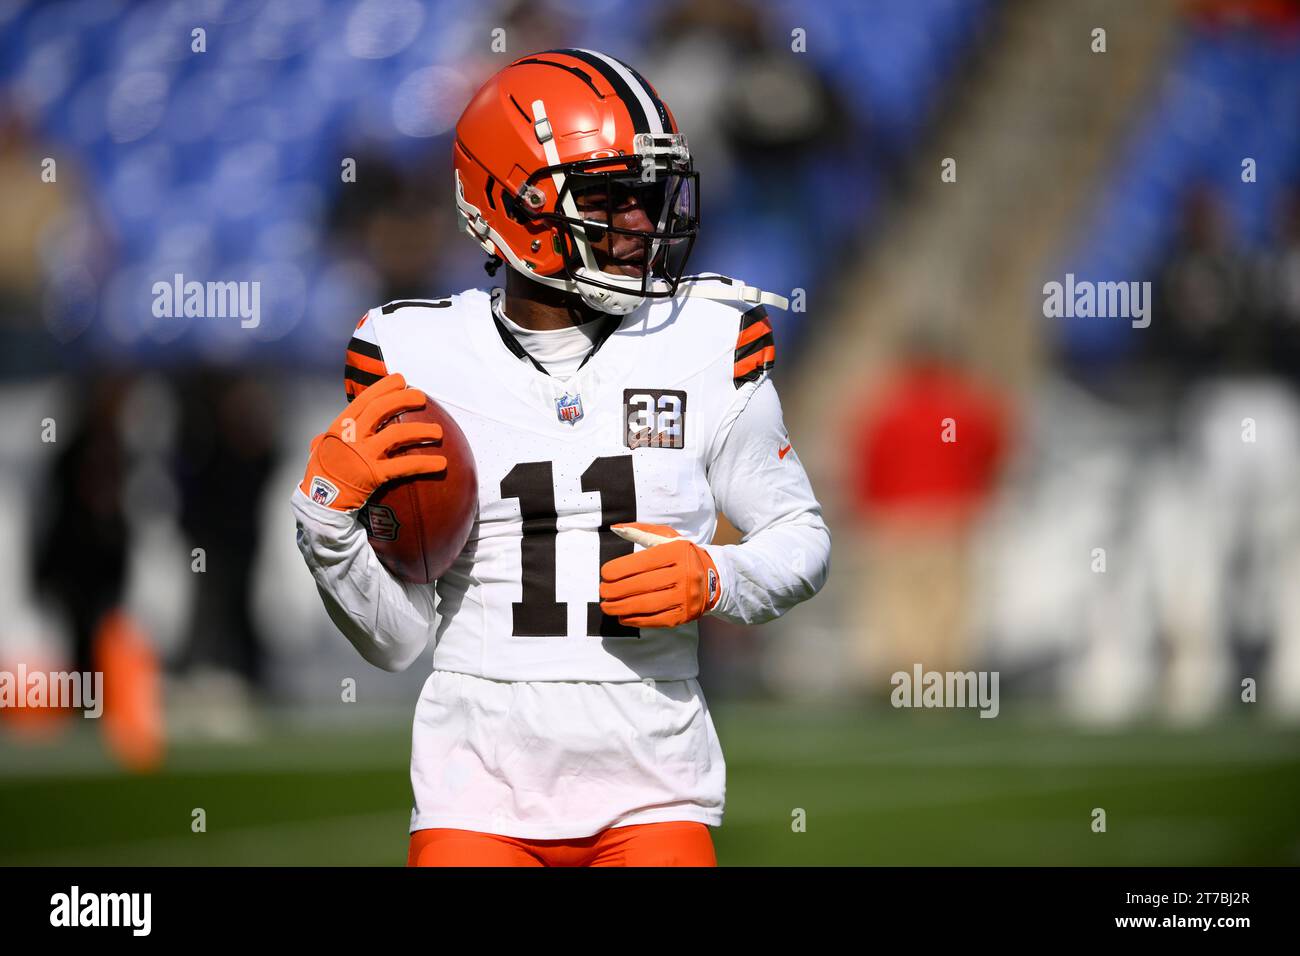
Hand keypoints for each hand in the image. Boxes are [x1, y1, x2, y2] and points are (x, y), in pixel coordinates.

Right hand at [299, 373, 446, 511]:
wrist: (319, 503)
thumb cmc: (322, 474)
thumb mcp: (321, 447)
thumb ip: (336, 434)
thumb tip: (341, 425)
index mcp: (340, 427)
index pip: (364, 399)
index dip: (384, 387)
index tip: (399, 379)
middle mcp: (351, 437)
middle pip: (381, 409)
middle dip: (403, 398)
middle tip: (421, 397)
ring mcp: (363, 455)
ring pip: (397, 434)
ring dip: (421, 430)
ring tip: (438, 431)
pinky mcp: (374, 475)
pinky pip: (405, 465)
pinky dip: (426, 463)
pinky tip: (441, 463)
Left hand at [598, 523, 720, 627]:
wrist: (714, 578)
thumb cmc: (682, 556)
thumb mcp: (666, 539)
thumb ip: (640, 532)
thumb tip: (615, 528)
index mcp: (678, 552)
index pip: (643, 562)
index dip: (620, 569)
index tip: (605, 574)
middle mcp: (685, 574)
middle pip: (643, 585)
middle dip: (616, 590)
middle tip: (602, 591)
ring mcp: (686, 597)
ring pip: (647, 605)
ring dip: (621, 608)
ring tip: (607, 606)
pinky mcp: (685, 615)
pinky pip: (656, 620)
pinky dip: (636, 620)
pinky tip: (623, 616)